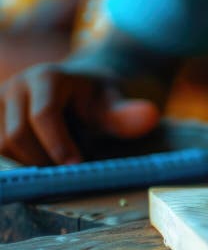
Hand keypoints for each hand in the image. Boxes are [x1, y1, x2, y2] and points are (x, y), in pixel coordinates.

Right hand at [0, 63, 159, 164]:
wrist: (84, 89)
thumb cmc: (103, 99)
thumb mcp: (117, 105)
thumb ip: (127, 115)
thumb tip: (150, 115)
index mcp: (47, 78)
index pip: (43, 116)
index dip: (59, 146)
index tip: (77, 167)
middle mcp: (17, 86)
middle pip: (16, 135)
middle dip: (43, 159)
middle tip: (70, 171)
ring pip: (1, 145)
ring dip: (29, 161)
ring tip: (58, 160)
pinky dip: (17, 161)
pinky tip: (41, 162)